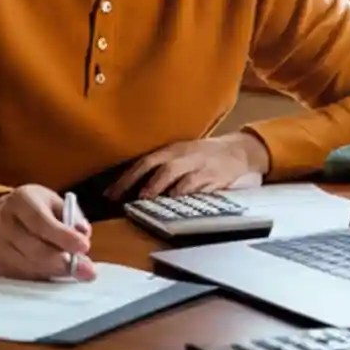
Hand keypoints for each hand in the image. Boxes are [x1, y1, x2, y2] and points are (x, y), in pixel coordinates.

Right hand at [0, 185, 96, 280]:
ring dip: (56, 272)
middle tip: (86, 269)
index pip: (40, 221)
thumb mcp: (55, 202)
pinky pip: (24, 277)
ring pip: (30, 267)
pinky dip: (44, 277)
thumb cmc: (38, 208)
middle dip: (62, 262)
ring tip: (76, 271)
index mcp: (21, 200)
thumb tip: (83, 234)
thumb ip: (72, 216)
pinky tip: (57, 273)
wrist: (6, 215)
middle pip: (34, 249)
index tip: (85, 246)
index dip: (63, 236)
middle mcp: (4, 222)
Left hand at [104, 132, 269, 200]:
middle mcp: (183, 155)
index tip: (109, 194)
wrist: (240, 150)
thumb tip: (132, 188)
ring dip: (157, 186)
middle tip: (121, 198)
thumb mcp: (182, 155)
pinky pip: (196, 183)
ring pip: (174, 173)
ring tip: (145, 199)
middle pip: (155, 166)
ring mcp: (198, 164)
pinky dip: (183, 191)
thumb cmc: (206, 156)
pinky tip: (173, 200)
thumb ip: (161, 167)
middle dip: (135, 182)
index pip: (144, 161)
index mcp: (173, 150)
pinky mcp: (213, 175)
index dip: (125, 177)